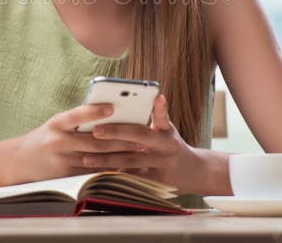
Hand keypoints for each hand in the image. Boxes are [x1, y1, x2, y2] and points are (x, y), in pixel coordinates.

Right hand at [14, 103, 142, 183]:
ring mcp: (62, 160)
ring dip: (119, 155)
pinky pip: (92, 173)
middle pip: (93, 140)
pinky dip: (110, 169)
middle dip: (119, 139)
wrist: (19, 160)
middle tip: (140, 135)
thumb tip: (111, 114)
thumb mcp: (57, 123)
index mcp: (57, 123)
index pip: (77, 114)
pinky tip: (126, 166)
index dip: (94, 111)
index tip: (112, 107)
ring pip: (96, 158)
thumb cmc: (46, 137)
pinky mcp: (66, 176)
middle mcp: (58, 141)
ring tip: (139, 150)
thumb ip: (79, 120)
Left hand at [78, 94, 205, 193]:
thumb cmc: (171, 145)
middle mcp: (167, 147)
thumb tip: (133, 101)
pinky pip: (131, 180)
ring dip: (107, 160)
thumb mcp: (167, 130)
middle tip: (95, 131)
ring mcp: (162, 166)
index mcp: (166, 131)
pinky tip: (97, 175)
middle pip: (139, 137)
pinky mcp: (157, 184)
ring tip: (86, 158)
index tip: (154, 97)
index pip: (160, 117)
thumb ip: (154, 118)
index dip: (158, 107)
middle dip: (115, 133)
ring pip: (131, 162)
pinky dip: (114, 177)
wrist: (195, 173)